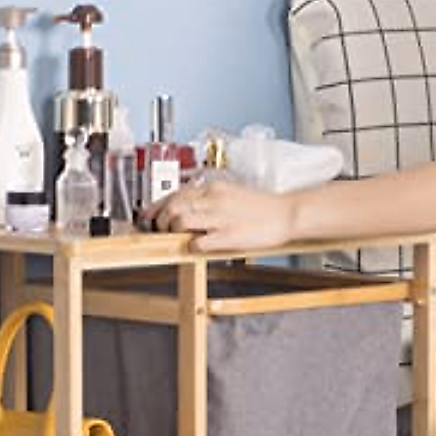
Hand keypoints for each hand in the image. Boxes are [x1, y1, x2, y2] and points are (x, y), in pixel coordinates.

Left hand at [142, 181, 294, 252]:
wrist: (287, 213)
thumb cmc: (261, 207)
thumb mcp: (230, 194)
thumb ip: (207, 200)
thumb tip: (185, 208)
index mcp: (213, 188)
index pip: (174, 194)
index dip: (157, 207)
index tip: (148, 216)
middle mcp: (213, 199)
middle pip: (172, 207)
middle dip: (161, 221)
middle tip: (163, 231)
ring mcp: (221, 217)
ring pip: (181, 220)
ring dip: (173, 232)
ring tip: (179, 239)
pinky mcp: (230, 235)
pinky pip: (200, 241)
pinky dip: (192, 245)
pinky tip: (195, 247)